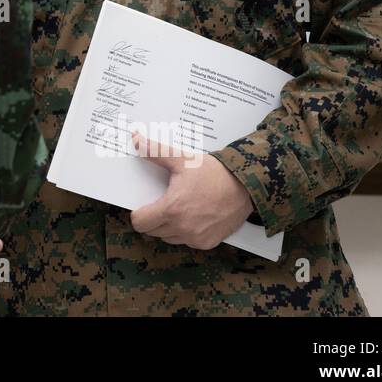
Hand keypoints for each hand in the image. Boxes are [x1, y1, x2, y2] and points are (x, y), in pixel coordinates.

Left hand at [128, 131, 252, 249]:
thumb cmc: (214, 173)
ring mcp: (196, 238)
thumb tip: (135, 138)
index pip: (139, 223)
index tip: (145, 204)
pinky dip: (186, 232)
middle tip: (164, 202)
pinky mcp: (208, 243)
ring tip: (180, 208)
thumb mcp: (182, 159)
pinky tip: (194, 216)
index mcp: (172, 209)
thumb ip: (155, 151)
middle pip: (152, 231)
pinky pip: (187, 242)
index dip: (138, 213)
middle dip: (153, 218)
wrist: (246, 186)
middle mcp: (183, 228)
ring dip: (168, 226)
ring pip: (168, 237)